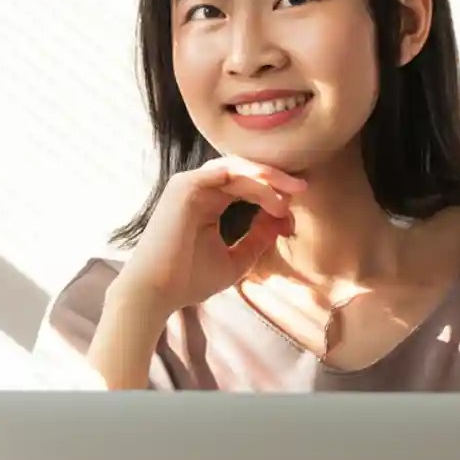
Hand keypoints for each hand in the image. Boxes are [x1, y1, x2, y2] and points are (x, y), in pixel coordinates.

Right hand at [113, 156, 306, 315]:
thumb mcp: (236, 260)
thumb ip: (258, 240)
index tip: (292, 214)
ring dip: (267, 178)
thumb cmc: (189, 280)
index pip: (244, 187)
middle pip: (244, 172)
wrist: (157, 291)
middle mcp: (198, 189)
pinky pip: (226, 173)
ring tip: (289, 195)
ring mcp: (190, 184)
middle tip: (302, 188)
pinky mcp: (185, 186)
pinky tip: (271, 196)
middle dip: (275, 179)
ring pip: (237, 168)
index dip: (272, 195)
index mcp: (207, 203)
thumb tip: (281, 220)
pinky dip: (252, 180)